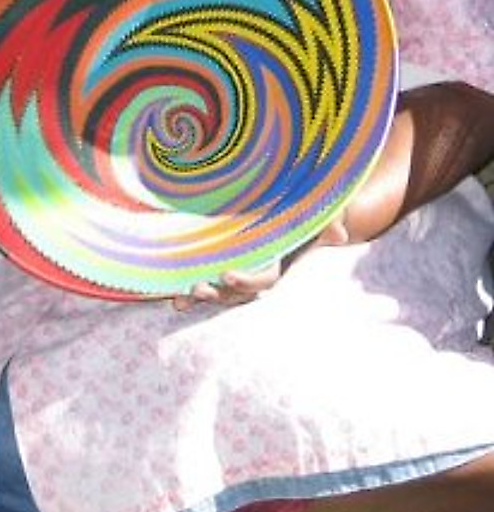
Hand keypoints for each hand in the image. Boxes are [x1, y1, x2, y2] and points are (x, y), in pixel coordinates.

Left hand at [171, 219, 349, 310]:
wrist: (285, 213)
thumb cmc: (300, 212)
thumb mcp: (316, 214)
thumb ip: (327, 221)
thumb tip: (339, 232)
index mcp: (276, 266)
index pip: (263, 281)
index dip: (247, 281)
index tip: (227, 274)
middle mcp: (255, 274)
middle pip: (236, 294)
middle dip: (218, 294)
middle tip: (199, 289)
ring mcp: (236, 273)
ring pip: (218, 294)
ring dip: (200, 298)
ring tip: (181, 298)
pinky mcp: (219, 268)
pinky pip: (205, 282)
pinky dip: (189, 293)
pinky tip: (172, 297)